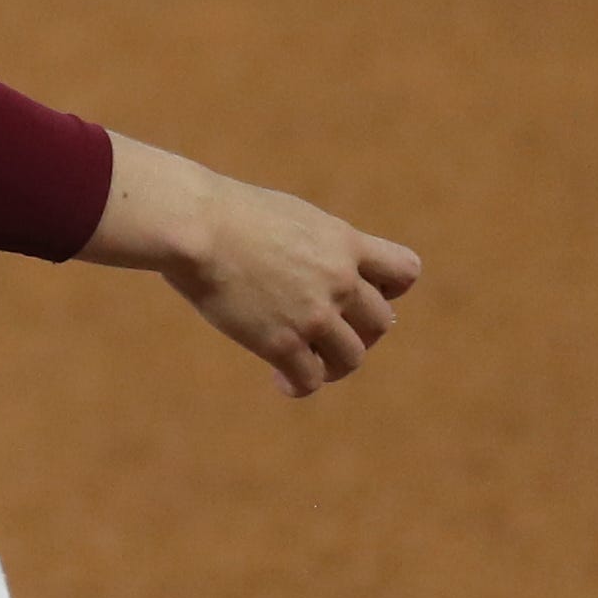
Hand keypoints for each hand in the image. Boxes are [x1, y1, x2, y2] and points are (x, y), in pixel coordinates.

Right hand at [93, 136, 421, 394]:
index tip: (356, 292)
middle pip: (380, 323)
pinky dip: (299, 385)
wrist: (192, 226)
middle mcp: (340, 279)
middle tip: (324, 337)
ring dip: (332, 365)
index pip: (405, 272)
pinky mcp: (281, 342)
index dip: (388, 289)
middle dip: (357, 333)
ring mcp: (314, 314)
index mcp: (343, 242)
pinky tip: (279, 379)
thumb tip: (299, 259)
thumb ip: (308, 242)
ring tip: (306, 365)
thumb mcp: (285, 215)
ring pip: (352, 357)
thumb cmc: (221, 212)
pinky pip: (310, 379)